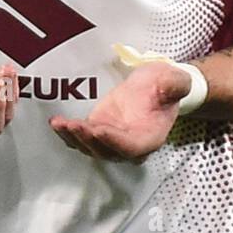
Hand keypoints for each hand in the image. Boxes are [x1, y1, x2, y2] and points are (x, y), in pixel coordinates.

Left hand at [49, 62, 192, 162]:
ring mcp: (112, 140)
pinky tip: (56, 123)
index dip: (114, 141)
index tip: (98, 129)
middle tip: (74, 125)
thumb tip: (172, 86)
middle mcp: (130, 146)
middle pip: (106, 151)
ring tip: (60, 124)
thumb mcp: (173, 80)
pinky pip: (81, 139)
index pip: (131, 147)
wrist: (155, 88)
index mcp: (150, 137)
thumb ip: (175, 85)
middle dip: (88, 140)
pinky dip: (67, 134)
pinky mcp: (98, 132)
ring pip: (90, 148)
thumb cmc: (164, 86)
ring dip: (74, 138)